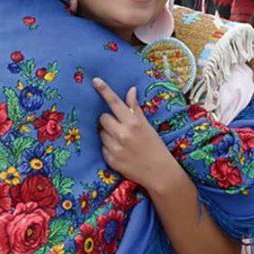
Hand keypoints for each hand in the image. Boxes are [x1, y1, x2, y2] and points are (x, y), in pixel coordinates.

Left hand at [93, 78, 180, 192]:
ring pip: (101, 133)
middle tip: (118, 126)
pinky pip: (102, 147)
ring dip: (108, 134)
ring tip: (121, 141)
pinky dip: (109, 147)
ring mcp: (115, 147)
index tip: (95, 81)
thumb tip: (131, 90)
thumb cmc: (155, 146)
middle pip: (103, 118)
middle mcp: (122, 134)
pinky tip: (120, 151)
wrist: (159, 172)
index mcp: (133, 123)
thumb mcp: (147, 125)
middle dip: (108, 120)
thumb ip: (136, 108)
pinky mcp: (110, 159)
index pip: (115, 103)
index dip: (104, 90)